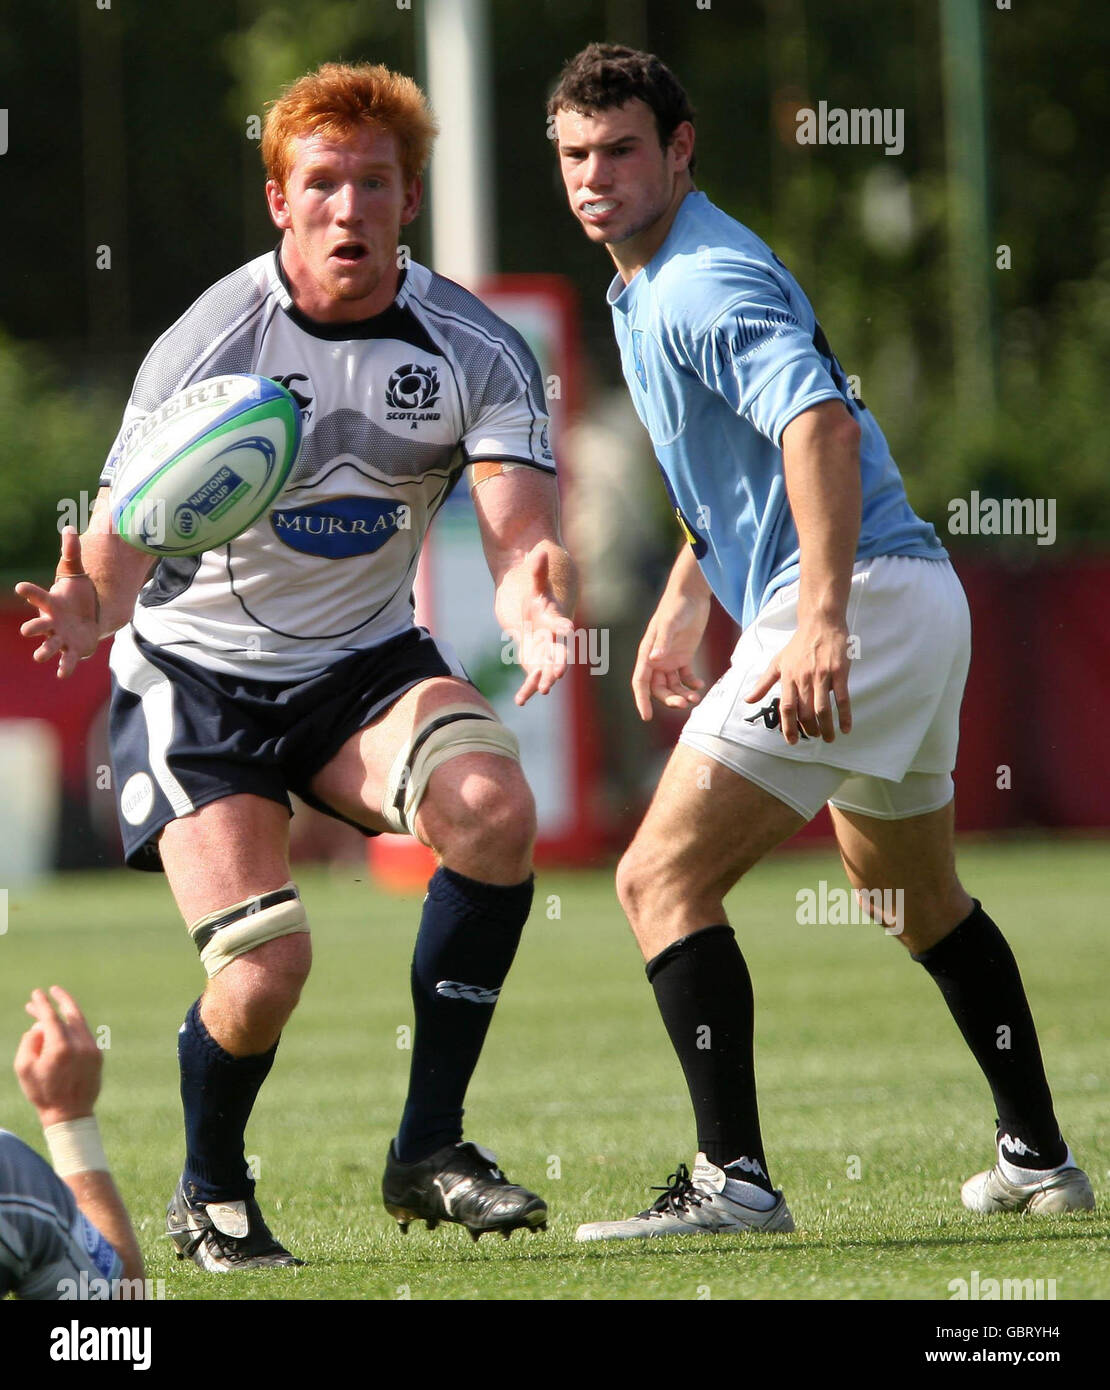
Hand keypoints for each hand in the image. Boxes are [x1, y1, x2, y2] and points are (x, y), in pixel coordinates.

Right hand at [13, 987, 101, 1127]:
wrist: (69, 1114)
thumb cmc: (42, 1092)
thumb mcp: (24, 1068)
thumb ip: (29, 1041)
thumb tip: (40, 1026)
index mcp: (61, 1047)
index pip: (51, 1017)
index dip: (42, 1004)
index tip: (36, 993)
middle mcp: (80, 1044)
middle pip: (66, 1015)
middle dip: (53, 1004)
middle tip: (42, 995)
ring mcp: (92, 1048)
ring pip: (78, 1022)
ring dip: (64, 1013)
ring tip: (52, 1007)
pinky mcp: (98, 1054)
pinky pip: (84, 1033)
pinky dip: (73, 1027)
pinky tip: (63, 1025)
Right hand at [15, 527, 101, 678]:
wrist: (89, 617)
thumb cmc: (77, 596)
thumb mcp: (76, 574)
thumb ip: (71, 553)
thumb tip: (69, 527)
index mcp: (50, 603)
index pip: (37, 596)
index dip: (29, 592)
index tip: (21, 587)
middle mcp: (51, 622)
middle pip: (37, 625)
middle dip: (32, 628)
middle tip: (27, 631)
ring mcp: (60, 637)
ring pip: (48, 646)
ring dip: (44, 652)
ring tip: (40, 657)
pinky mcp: (72, 650)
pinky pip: (67, 661)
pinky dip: (64, 668)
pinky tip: (61, 675)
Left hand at [507, 547, 575, 705]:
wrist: (529, 606)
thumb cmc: (534, 592)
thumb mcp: (534, 581)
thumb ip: (538, 569)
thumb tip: (539, 550)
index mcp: (552, 618)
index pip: (559, 622)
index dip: (562, 625)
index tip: (567, 629)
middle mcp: (551, 638)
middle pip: (556, 652)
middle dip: (557, 663)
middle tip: (558, 674)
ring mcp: (542, 651)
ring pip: (544, 669)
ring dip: (543, 679)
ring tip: (542, 690)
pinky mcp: (531, 660)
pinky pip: (530, 677)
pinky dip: (526, 689)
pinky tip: (520, 701)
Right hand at [631, 592, 709, 720]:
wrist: (691, 594)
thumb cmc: (676, 606)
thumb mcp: (670, 623)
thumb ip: (663, 641)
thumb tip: (654, 660)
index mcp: (647, 653)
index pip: (640, 682)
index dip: (642, 700)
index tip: (646, 716)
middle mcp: (656, 659)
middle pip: (658, 688)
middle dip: (669, 699)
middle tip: (684, 703)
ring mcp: (670, 659)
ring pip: (672, 685)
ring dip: (682, 694)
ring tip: (695, 697)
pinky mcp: (684, 656)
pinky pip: (685, 677)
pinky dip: (691, 684)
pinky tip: (700, 684)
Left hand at [745, 614, 852, 743]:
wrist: (820, 623)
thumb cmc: (798, 644)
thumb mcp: (777, 662)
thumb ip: (763, 683)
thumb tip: (747, 700)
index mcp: (788, 677)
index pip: (786, 708)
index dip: (788, 727)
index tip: (791, 741)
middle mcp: (804, 678)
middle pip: (805, 712)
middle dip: (809, 729)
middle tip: (814, 737)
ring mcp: (822, 675)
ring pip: (823, 709)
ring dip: (825, 728)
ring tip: (828, 738)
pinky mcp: (839, 672)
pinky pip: (843, 698)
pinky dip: (845, 716)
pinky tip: (845, 728)